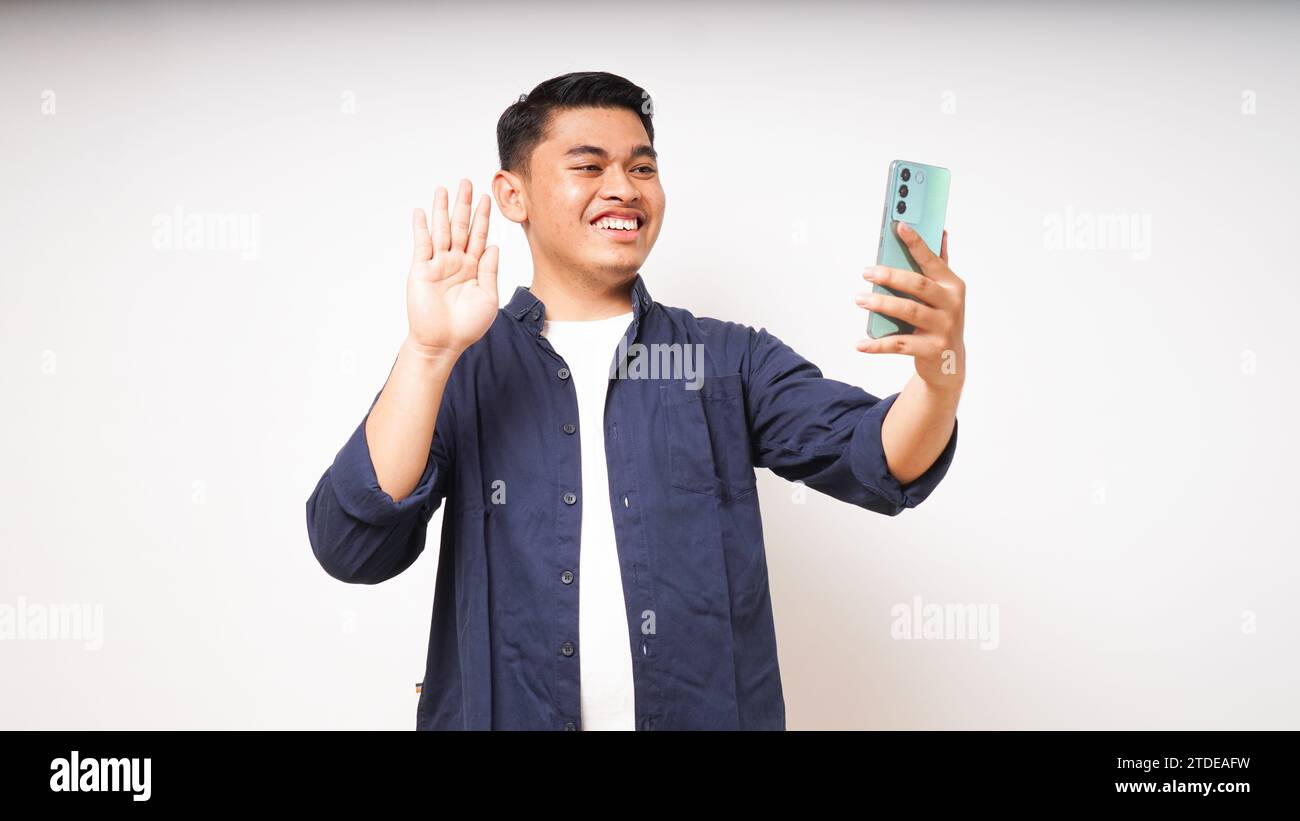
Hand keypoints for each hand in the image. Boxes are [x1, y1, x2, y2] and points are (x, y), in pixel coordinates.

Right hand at [406, 179, 499, 357]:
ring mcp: (438, 264)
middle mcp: (456, 262)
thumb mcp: (488, 297)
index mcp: (474, 268)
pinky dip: (421, 228)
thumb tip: (495, 246)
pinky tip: (421, 212)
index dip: (483, 217)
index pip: (480, 236)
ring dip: (442, 210)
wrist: (443, 342)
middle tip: (466, 183)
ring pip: (441, 231)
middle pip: (461, 227)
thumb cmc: (468, 326)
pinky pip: (422, 245)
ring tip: (444, 189)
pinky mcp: (421, 270)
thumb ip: (491, 271)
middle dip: (464, 205)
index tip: (487, 198)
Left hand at [854, 222, 965, 392]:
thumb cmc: (941, 320)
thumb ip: (939, 266)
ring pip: (908, 311)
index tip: (899, 226)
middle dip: (890, 276)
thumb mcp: (944, 294)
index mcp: (953, 286)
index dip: (916, 242)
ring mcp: (943, 328)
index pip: (932, 260)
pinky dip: (877, 345)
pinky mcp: (931, 350)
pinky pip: (899, 344)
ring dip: (881, 304)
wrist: (950, 364)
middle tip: (866, 272)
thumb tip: (941, 233)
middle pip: (918, 285)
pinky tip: (860, 343)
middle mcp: (951, 305)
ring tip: (860, 299)